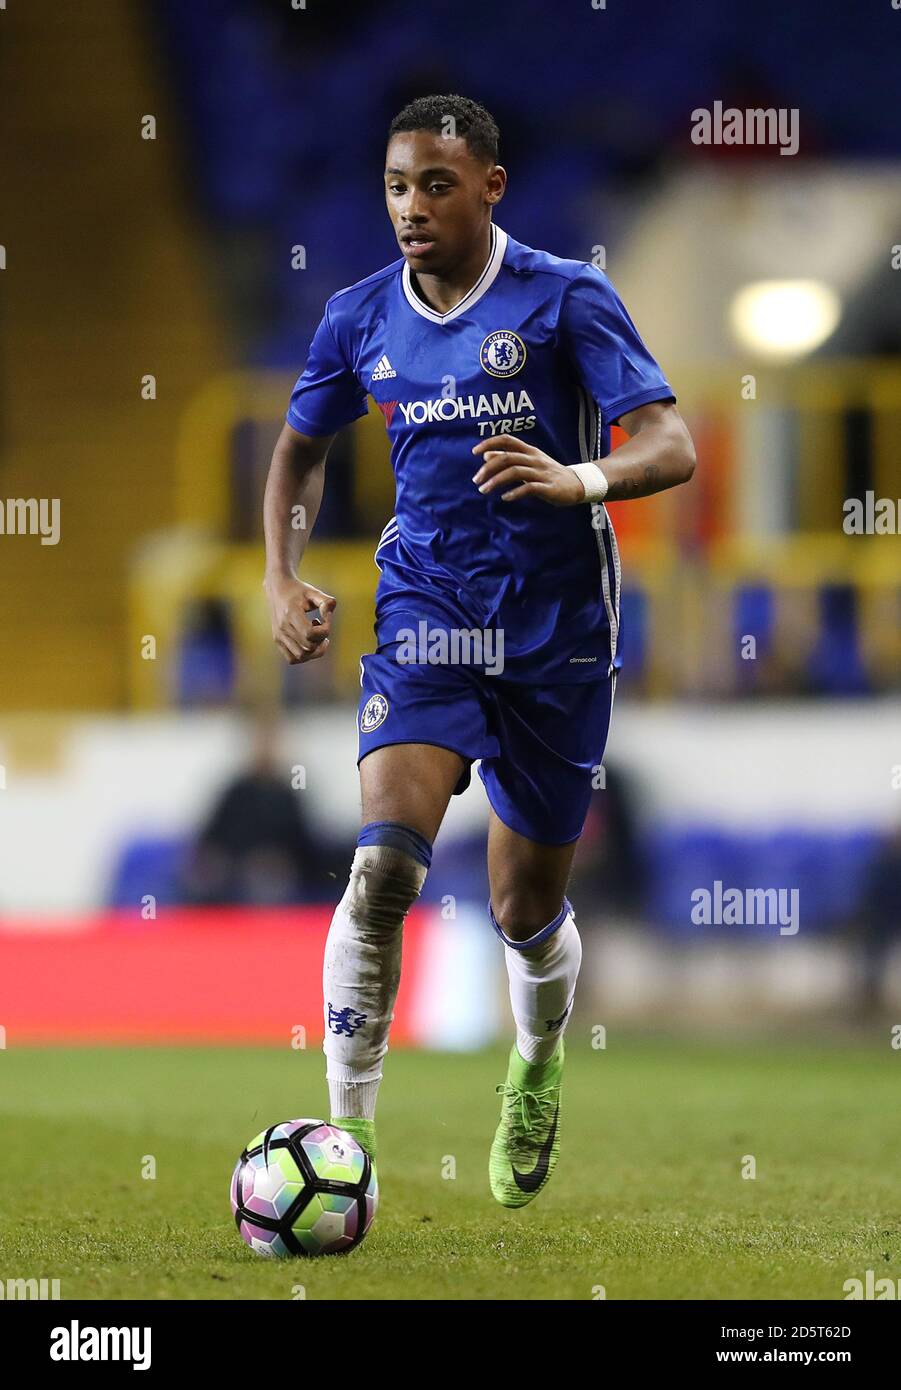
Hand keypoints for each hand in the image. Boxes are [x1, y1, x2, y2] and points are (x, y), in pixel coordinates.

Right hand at [264, 575, 335, 663]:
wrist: (277, 588)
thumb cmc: (298, 590)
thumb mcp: (314, 592)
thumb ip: (326, 602)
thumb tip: (329, 614)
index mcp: (291, 613)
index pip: (310, 634)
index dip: (324, 630)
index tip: (325, 619)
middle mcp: (282, 627)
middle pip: (308, 647)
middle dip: (321, 640)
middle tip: (322, 627)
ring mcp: (278, 635)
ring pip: (301, 657)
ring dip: (314, 650)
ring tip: (316, 636)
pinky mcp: (277, 640)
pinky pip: (292, 659)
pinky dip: (304, 656)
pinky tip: (308, 642)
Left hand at [471, 434, 585, 505]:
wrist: (577, 484)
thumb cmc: (548, 473)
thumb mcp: (528, 462)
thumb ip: (508, 458)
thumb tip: (485, 455)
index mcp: (529, 450)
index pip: (507, 440)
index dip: (489, 443)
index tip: (474, 452)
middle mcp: (534, 459)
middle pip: (507, 458)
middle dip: (488, 468)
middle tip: (476, 480)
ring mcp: (541, 472)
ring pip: (515, 472)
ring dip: (496, 481)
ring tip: (484, 490)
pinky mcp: (548, 487)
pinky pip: (529, 488)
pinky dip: (515, 492)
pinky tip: (505, 498)